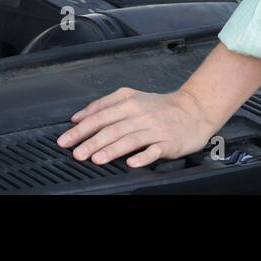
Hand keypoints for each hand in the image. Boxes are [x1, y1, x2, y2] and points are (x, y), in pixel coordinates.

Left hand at [55, 86, 217, 167]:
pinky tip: (131, 163)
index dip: (82, 128)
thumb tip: (78, 117)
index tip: (66, 139)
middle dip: (91, 141)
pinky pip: (154, 150)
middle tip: (76, 153)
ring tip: (96, 159)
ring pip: (130, 139)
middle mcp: (140, 114)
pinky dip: (142, 157)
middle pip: (112, 128)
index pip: (100, 114)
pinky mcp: (168, 142)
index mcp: (128, 102)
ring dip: (111, 149)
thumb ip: (103, 105)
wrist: (193, 110)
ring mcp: (155, 128)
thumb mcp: (131, 98)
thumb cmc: (159, 106)